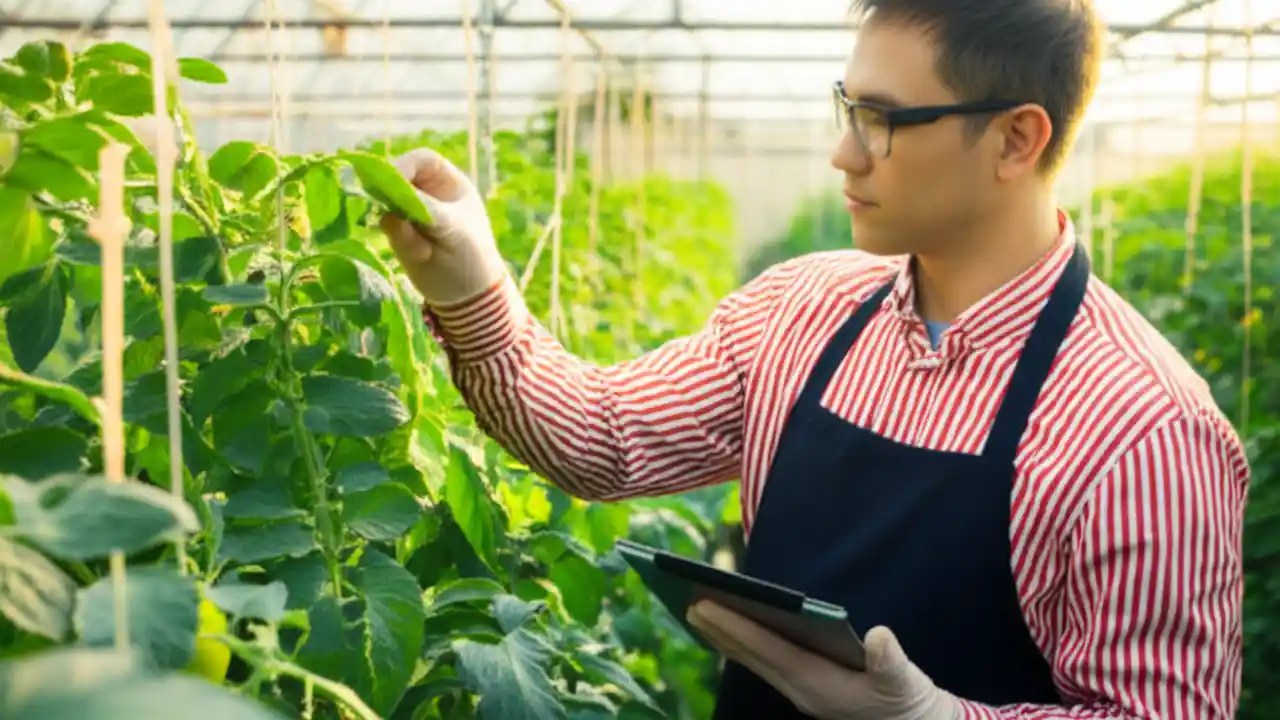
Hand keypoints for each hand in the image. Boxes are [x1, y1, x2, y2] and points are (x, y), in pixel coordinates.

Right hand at [379, 147, 507, 305]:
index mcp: (449, 184)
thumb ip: (423, 207)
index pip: (421, 160)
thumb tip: (390, 189)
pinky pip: (385, 226)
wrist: (467, 297)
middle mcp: (427, 193)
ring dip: (397, 223)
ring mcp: (410, 212)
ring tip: (422, 248)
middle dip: (394, 195)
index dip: (404, 164)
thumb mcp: (452, 228)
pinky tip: (419, 255)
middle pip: (397, 176)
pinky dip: (397, 240)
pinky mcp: (398, 232)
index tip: (392, 179)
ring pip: (386, 203)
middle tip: (392, 212)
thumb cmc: (471, 257)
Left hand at [687, 600, 959, 719]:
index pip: (768, 650)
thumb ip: (891, 662)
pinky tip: (732, 631)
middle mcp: (802, 691)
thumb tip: (878, 638)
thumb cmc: (910, 703)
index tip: (705, 605)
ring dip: (726, 637)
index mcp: (820, 687)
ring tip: (698, 611)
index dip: (736, 626)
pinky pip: (764, 663)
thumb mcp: (906, 683)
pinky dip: (743, 645)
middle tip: (688, 601)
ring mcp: (801, 692)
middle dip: (719, 629)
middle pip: (751, 656)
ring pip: (753, 661)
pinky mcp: (806, 689)